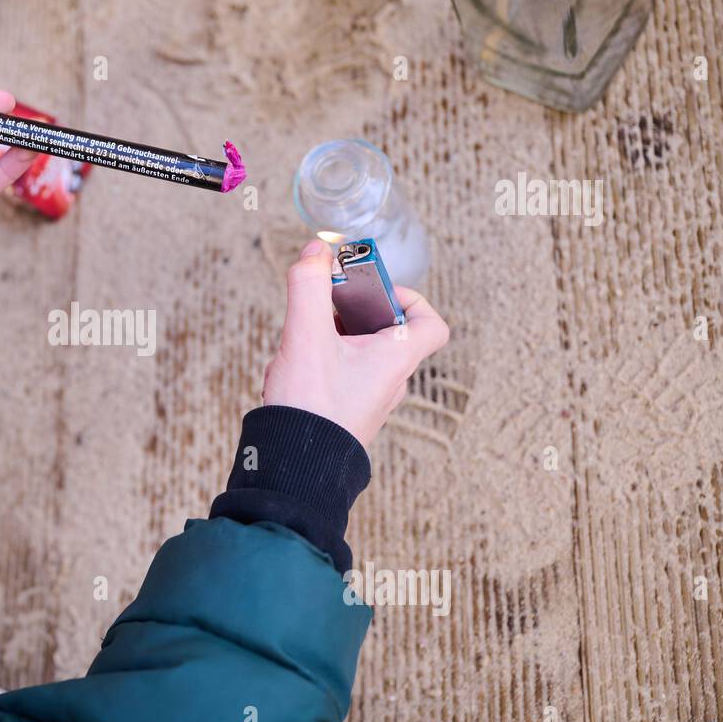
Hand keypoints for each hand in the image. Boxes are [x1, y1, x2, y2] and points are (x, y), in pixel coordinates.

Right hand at [262, 239, 449, 449]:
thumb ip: (308, 287)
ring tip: (301, 345)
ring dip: (328, 340)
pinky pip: (339, 377)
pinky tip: (290, 372)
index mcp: (397, 359)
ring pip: (357, 354)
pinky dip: (317, 365)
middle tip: (324, 310)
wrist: (294, 470)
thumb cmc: (311, 409)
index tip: (372, 291)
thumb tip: (316, 250)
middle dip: (349, 314)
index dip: (409, 298)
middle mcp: (390, 381)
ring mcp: (368, 400)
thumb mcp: (305, 337)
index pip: (432, 323)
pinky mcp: (346, 414)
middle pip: (385, 332)